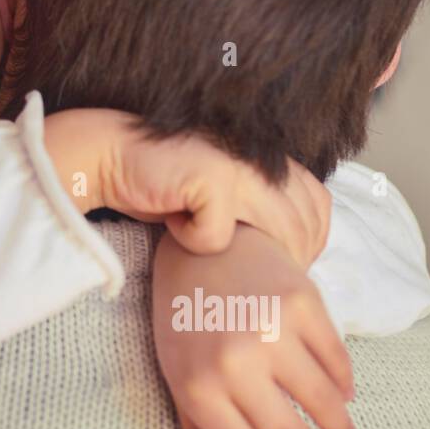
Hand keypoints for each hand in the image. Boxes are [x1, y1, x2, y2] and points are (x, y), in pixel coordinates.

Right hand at [45, 109, 330, 265]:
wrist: (110, 155)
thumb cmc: (164, 183)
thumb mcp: (220, 191)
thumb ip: (256, 205)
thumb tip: (291, 250)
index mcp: (267, 158)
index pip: (319, 202)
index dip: (311, 238)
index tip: (288, 261)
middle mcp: (258, 158)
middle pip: (303, 221)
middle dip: (287, 256)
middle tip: (254, 272)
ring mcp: (237, 166)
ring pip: (275, 230)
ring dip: (250, 256)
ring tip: (217, 253)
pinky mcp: (208, 179)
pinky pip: (218, 236)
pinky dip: (196, 243)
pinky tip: (175, 228)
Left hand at [152, 226, 356, 428]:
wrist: (205, 248)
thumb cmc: (188, 320)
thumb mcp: (178, 376)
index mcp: (198, 385)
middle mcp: (234, 361)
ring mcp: (272, 330)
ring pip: (323, 401)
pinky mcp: (303, 302)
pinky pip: (337, 360)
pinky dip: (345, 385)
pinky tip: (343, 395)